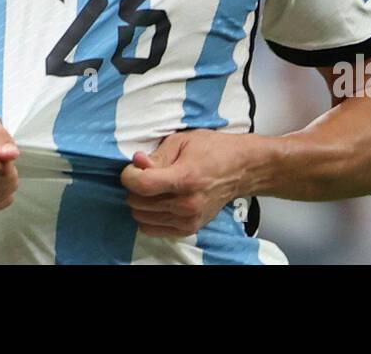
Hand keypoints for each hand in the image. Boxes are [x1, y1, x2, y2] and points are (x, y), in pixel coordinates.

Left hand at [120, 130, 263, 237]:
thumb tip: (136, 162)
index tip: (132, 168)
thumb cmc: (212, 149)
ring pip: (142, 218)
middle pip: (138, 203)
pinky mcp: (190, 229)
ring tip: (153, 188)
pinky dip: (149, 216)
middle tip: (145, 175)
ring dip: (141, 202)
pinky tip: (158, 202)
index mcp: (186, 178)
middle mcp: (187, 204)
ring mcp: (189, 220)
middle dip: (135, 187)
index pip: (142, 185)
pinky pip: (153, 229)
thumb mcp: (183, 141)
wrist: (241, 170)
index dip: (129, 176)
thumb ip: (158, 155)